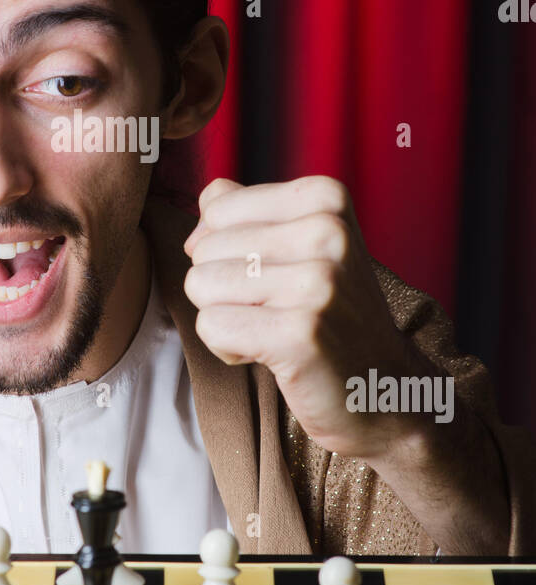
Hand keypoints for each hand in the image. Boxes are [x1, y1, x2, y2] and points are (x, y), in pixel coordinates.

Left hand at [183, 176, 430, 459]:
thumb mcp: (302, 246)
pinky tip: (271, 353)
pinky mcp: (299, 333)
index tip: (276, 276)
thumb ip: (247, 212)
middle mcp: (326, 231)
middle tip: (277, 310)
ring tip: (274, 330)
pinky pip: (212, 326)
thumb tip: (201, 214)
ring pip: (201, 285)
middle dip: (223, 288)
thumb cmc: (329, 313)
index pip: (216, 207)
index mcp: (326, 197)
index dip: (226, 250)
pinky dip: (227, 348)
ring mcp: (317, 283)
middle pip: (204, 248)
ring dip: (225, 318)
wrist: (384, 387)